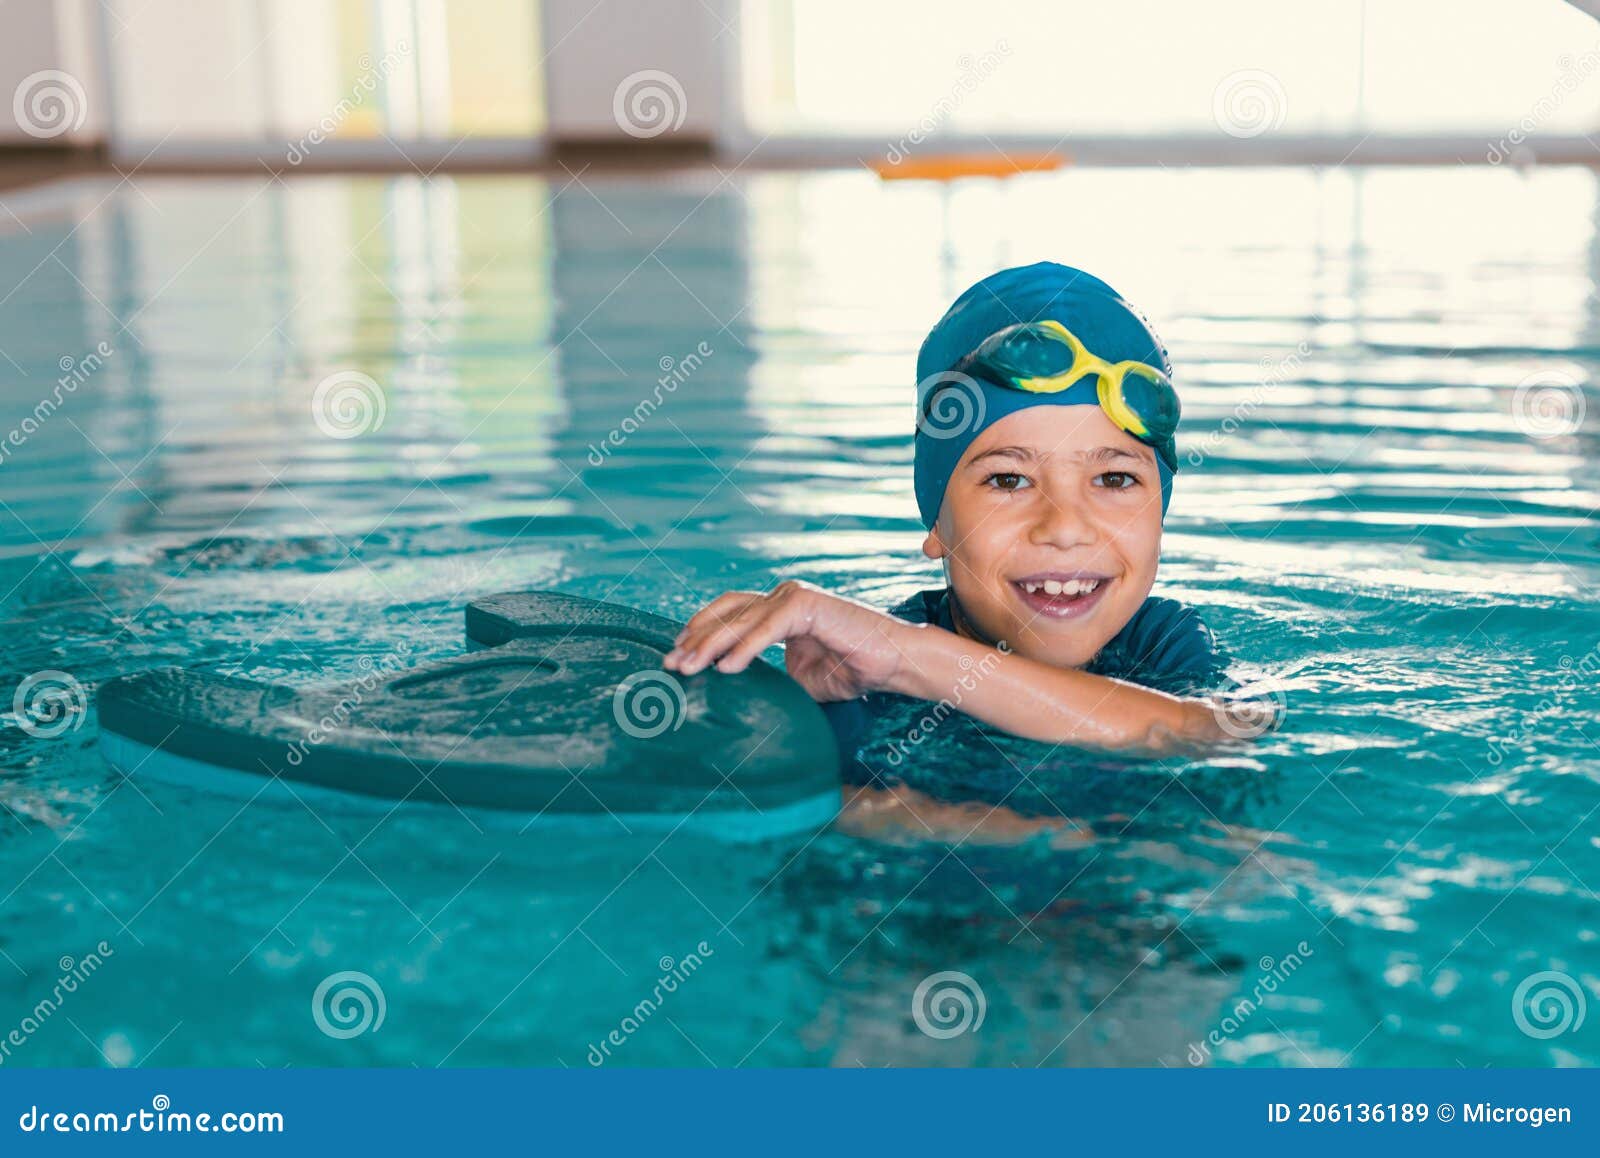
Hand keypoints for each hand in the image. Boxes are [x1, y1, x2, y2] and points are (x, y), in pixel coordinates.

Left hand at [663, 581, 910, 700]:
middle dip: (695, 638)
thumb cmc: (850, 671)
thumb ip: (767, 675)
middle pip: (727, 612)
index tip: (676, 654)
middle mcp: (783, 596)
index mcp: (779, 609)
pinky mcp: (808, 605)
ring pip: (742, 619)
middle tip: (671, 664)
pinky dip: (745, 647)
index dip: (700, 629)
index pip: (729, 611)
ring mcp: (795, 597)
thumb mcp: (797, 678)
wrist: (892, 664)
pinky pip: (768, 628)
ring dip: (711, 644)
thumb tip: (731, 691)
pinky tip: (726, 669)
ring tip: (689, 669)